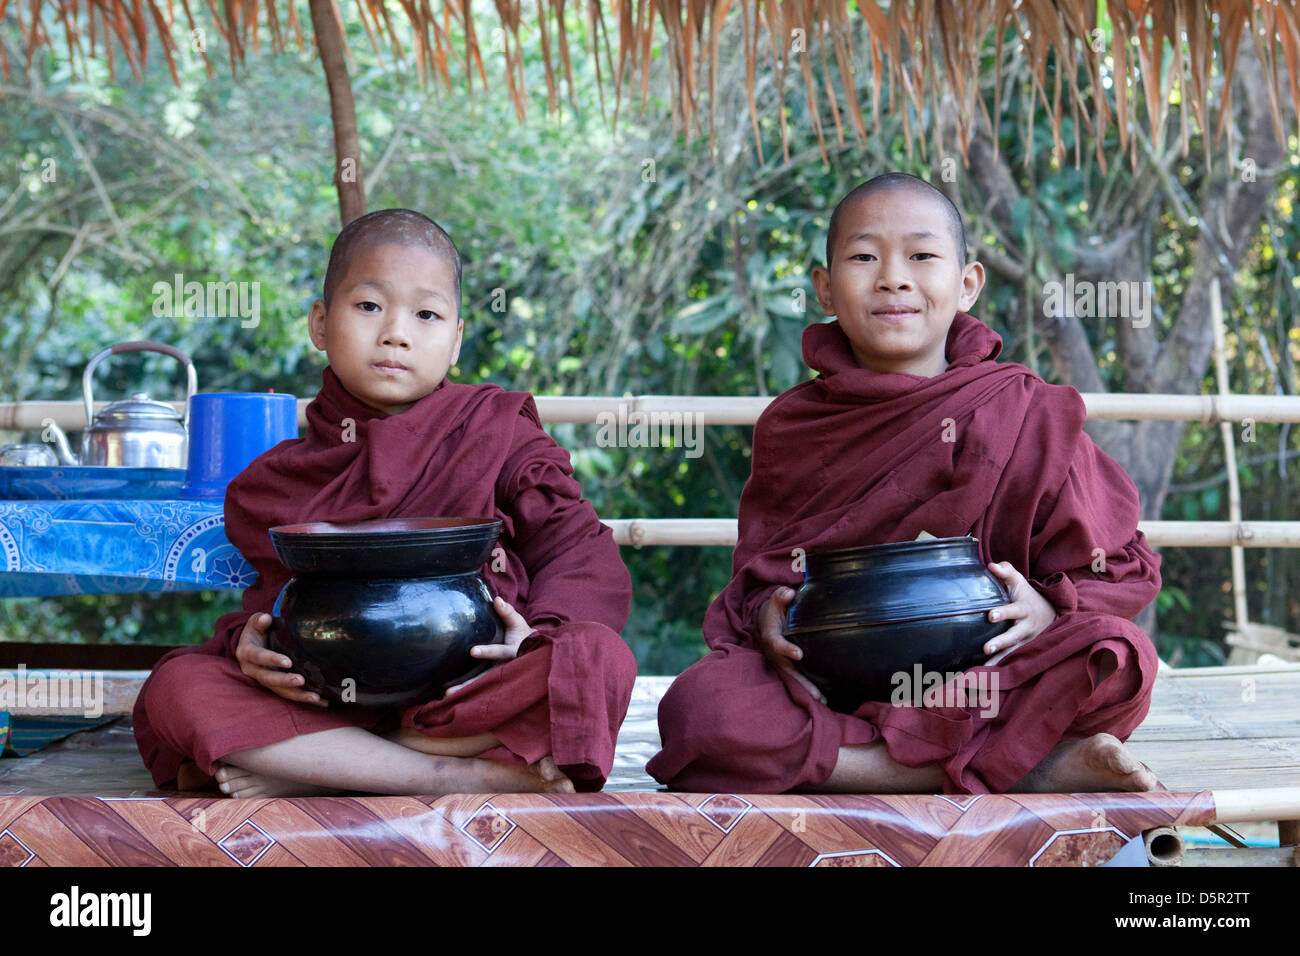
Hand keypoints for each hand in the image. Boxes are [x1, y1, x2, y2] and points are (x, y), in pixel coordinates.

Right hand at [235, 612, 326, 706]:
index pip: (259, 657)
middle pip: (268, 679)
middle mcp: (253, 669)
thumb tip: (266, 618)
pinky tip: (321, 702)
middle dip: (285, 681)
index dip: (272, 660)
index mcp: (247, 652)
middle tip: (301, 681)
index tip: (287, 662)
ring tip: (315, 697)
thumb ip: (259, 620)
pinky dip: (303, 698)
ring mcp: (264, 679)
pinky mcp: (274, 686)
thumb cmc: (258, 629)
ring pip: (279, 691)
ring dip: (297, 695)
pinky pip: (288, 694)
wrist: (252, 642)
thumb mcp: (255, 621)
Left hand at [445, 596, 531, 694]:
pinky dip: (468, 693)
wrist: (537, 654)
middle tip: (451, 691)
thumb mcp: (519, 623)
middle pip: (488, 677)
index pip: (500, 652)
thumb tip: (496, 599)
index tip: (473, 651)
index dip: (488, 652)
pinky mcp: (496, 681)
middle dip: (471, 683)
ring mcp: (501, 677)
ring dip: (466, 691)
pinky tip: (450, 697)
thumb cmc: (523, 635)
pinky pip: (482, 689)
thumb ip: (507, 612)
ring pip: (483, 686)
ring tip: (447, 696)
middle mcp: (506, 668)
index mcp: (513, 652)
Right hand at [757, 587, 826, 703]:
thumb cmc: (775, 610)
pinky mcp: (788, 667)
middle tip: (816, 695)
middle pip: (787, 670)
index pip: (777, 643)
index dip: (786, 649)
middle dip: (801, 682)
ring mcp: (781, 662)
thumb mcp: (775, 600)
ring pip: (794, 678)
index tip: (799, 654)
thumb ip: (780, 595)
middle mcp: (775, 653)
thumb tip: (788, 593)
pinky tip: (823, 699)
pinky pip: (798, 679)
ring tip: (823, 701)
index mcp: (771, 636)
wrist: (766, 621)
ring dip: (807, 690)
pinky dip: (808, 689)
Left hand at [982, 562, 1057, 664]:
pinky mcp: (1023, 652)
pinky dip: (1001, 670)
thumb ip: (1005, 571)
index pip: (1013, 610)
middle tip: (986, 648)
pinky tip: (986, 678)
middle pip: (1013, 636)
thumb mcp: (1018, 580)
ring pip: (1013, 653)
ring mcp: (1025, 641)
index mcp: (1023, 609)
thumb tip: (991, 565)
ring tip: (985, 671)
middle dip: (1001, 642)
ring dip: (999, 662)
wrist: (1049, 613)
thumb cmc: (1025, 594)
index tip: (990, 615)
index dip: (1003, 613)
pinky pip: (1011, 662)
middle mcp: (1026, 627)